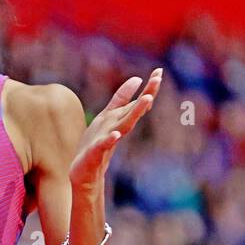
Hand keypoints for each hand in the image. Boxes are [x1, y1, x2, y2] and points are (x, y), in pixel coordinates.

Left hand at [70, 69, 161, 189]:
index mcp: (119, 119)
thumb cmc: (97, 144)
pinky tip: (116, 135)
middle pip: (133, 110)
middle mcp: (117, 128)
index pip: (136, 101)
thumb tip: (137, 80)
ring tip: (147, 100)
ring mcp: (108, 140)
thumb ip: (121, 99)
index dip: (148, 87)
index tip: (159, 71)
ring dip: (135, 112)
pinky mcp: (95, 153)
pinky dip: (110, 140)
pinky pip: (104, 145)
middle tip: (158, 78)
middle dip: (146, 95)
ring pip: (124, 125)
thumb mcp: (109, 117)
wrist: (85, 173)